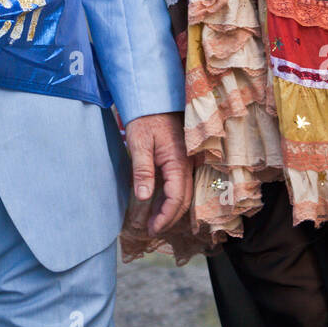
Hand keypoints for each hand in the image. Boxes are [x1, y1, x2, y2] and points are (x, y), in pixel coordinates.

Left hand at [124, 112, 191, 235]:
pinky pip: (183, 183)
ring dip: (172, 209)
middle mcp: (188, 163)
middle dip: (170, 218)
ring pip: (185, 193)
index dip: (165, 217)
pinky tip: (161, 202)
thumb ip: (142, 170)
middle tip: (152, 229)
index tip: (152, 229)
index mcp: (178, 162)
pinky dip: (174, 197)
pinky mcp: (183, 158)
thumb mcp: (139, 142)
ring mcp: (188, 161)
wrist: (155, 97)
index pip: (177, 198)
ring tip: (155, 220)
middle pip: (184, 200)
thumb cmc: (146, 117)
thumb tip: (144, 197)